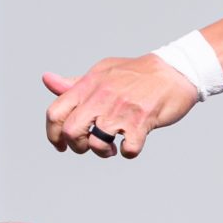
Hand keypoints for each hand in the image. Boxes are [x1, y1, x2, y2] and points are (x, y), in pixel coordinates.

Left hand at [41, 56, 201, 158]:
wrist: (175, 70)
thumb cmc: (136, 73)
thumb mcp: (101, 72)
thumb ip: (75, 83)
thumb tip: (47, 80)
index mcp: (88, 85)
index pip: (55, 113)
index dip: (53, 134)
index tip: (61, 145)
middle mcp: (101, 97)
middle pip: (72, 131)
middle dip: (77, 146)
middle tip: (88, 145)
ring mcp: (121, 110)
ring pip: (97, 143)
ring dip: (102, 152)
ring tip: (112, 147)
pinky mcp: (142, 121)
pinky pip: (128, 149)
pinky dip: (128, 152)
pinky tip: (131, 143)